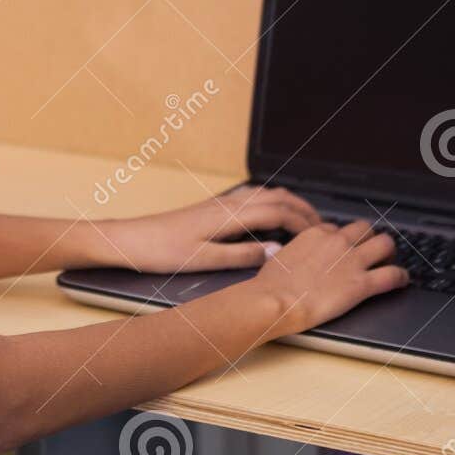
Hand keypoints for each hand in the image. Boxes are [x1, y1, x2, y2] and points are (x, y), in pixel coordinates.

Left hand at [86, 184, 322, 273]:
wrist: (129, 239)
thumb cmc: (160, 251)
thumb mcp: (202, 260)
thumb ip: (241, 256)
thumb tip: (276, 252)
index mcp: (228, 215)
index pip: (278, 213)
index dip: (305, 224)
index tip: (324, 237)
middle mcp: (227, 203)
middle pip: (277, 197)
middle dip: (304, 210)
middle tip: (326, 227)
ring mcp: (220, 203)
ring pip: (265, 194)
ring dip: (289, 204)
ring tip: (307, 220)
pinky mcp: (212, 207)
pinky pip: (252, 197)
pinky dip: (272, 202)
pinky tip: (272, 214)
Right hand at [250, 220, 408, 332]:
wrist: (275, 301)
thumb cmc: (271, 285)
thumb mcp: (279, 257)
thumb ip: (295, 254)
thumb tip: (295, 260)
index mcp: (315, 234)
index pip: (337, 228)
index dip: (342, 239)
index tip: (343, 249)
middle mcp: (337, 242)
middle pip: (365, 229)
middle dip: (369, 239)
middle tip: (370, 251)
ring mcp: (352, 262)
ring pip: (385, 243)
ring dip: (389, 252)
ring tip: (389, 261)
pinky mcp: (362, 284)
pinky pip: (393, 274)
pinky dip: (401, 277)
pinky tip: (402, 280)